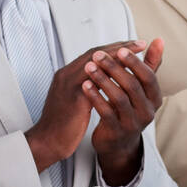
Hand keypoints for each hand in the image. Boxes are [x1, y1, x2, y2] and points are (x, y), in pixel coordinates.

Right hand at [24, 40, 145, 172]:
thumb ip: (86, 87)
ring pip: (94, 63)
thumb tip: (103, 79)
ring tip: (136, 56)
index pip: (92, 54)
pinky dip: (110, 76)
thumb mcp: (75, 100)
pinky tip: (126, 76)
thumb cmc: (62, 124)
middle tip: (139, 45)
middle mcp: (66, 75)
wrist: (47, 142)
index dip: (113, 49)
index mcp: (67, 75)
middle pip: (95, 53)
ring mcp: (68, 85)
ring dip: (117, 58)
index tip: (132, 46)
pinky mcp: (72, 98)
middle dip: (119, 48)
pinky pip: (93, 82)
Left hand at [84, 38, 165, 185]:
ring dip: (103, 80)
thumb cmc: (130, 108)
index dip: (135, 62)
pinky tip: (85, 85)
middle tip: (98, 55)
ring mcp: (133, 124)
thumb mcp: (142, 88)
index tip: (120, 49)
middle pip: (132, 85)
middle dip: (114, 67)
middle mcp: (148, 112)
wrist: (117, 142)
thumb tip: (158, 40)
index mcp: (155, 98)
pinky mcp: (117, 132)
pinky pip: (106, 112)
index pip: (149, 76)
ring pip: (119, 98)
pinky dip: (95, 97)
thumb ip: (150, 64)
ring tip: (89, 67)